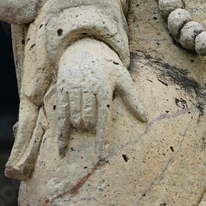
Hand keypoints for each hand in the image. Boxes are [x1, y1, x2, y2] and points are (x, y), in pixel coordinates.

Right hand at [56, 38, 146, 160]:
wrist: (83, 47)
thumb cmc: (107, 66)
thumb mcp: (123, 78)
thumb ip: (133, 99)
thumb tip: (145, 118)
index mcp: (104, 87)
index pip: (104, 119)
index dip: (102, 141)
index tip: (102, 159)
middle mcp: (86, 87)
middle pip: (88, 120)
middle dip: (92, 128)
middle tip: (95, 122)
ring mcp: (72, 88)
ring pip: (75, 119)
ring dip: (81, 126)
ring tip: (86, 121)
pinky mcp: (61, 90)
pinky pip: (60, 116)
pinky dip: (61, 134)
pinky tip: (61, 150)